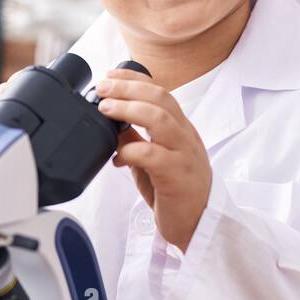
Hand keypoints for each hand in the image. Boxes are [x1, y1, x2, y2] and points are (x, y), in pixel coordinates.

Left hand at [95, 68, 211, 252]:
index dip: (134, 79)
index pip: (160, 92)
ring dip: (128, 110)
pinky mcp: (178, 176)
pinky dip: (130, 151)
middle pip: (160, 98)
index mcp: (180, 129)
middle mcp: (185, 136)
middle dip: (127, 89)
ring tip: (105, 110)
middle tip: (101, 89)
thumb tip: (108, 123)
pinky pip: (154, 155)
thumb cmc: (174, 191)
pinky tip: (116, 157)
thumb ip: (134, 140)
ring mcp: (184, 154)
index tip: (110, 75)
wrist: (198, 225)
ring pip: (160, 120)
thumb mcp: (152, 160)